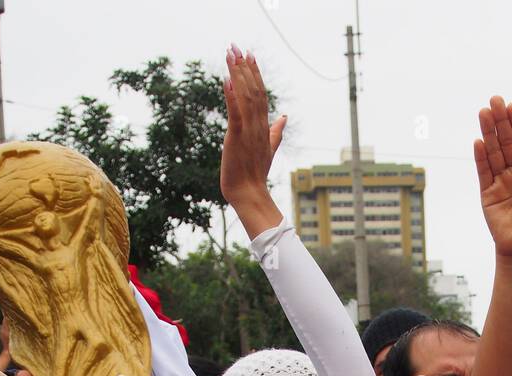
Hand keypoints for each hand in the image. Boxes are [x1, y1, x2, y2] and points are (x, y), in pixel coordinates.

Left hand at [220, 46, 286, 228]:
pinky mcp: (236, 138)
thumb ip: (276, 132)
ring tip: (231, 55)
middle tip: (237, 46)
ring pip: (245, 97)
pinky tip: (226, 80)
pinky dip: (231, 96)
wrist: (249, 194)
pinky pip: (235, 113)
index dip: (256, 74)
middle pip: (254, 91)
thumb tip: (285, 117)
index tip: (250, 55)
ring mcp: (248, 131)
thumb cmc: (254, 174)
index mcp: (263, 128)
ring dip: (238, 74)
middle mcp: (258, 126)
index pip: (261, 95)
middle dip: (245, 67)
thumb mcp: (268, 149)